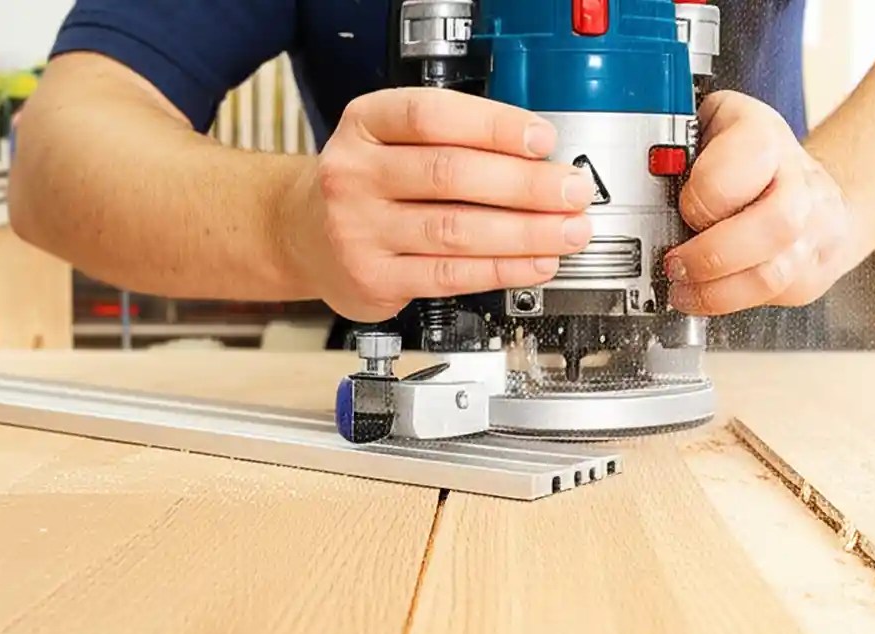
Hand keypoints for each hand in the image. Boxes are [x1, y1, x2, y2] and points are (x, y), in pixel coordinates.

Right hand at [297, 87, 594, 321]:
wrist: (304, 236)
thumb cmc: (368, 185)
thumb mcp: (393, 141)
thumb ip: (454, 142)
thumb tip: (539, 160)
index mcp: (366, 123)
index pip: (432, 116)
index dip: (494, 126)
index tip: (543, 139)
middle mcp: (356, 173)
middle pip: (450, 174)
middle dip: (524, 184)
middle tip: (571, 191)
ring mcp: (360, 229)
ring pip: (455, 230)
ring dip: (525, 232)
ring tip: (567, 231)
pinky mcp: (374, 277)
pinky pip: (450, 275)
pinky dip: (503, 269)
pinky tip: (537, 262)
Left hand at [664, 91, 855, 315]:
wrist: (799, 172)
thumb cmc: (743, 151)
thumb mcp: (701, 123)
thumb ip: (668, 144)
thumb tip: (631, 172)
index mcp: (763, 136)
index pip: (744, 165)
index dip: (704, 196)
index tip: (679, 209)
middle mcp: (800, 180)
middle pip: (774, 226)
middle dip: (711, 257)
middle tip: (675, 264)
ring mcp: (818, 225)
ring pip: (774, 274)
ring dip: (717, 291)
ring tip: (685, 288)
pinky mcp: (820, 265)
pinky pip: (780, 295)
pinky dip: (736, 300)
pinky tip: (715, 290)